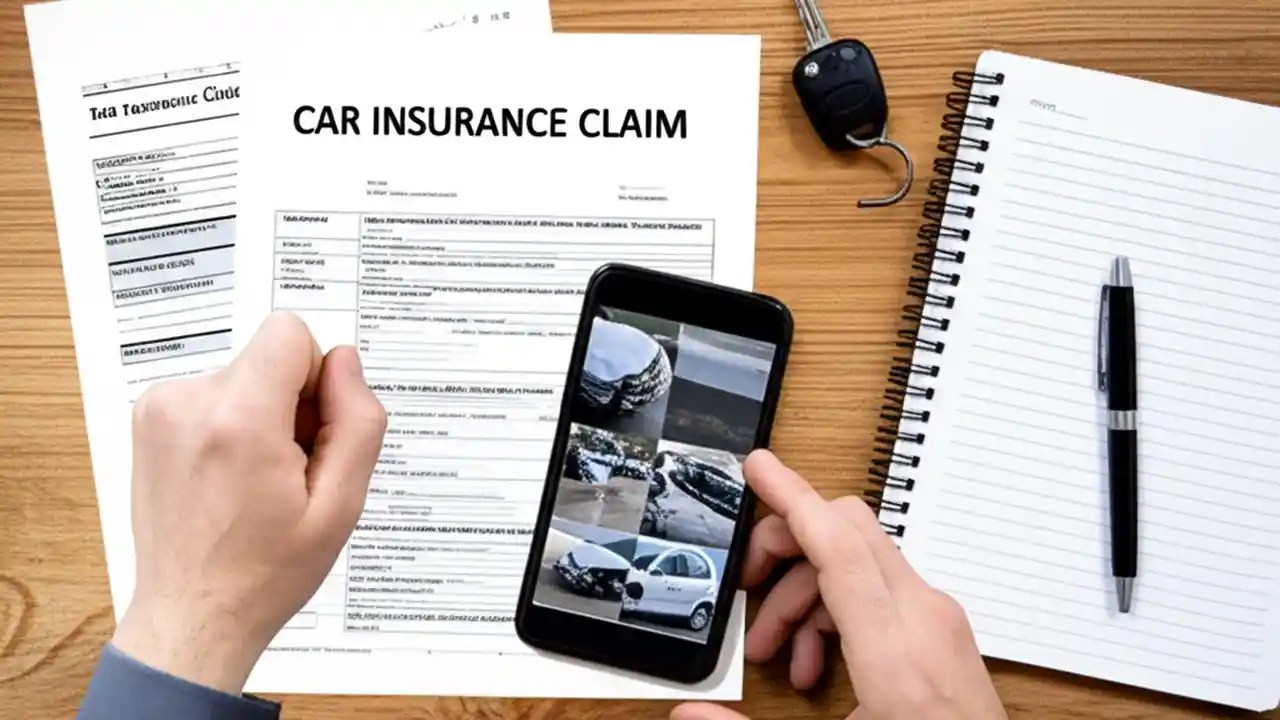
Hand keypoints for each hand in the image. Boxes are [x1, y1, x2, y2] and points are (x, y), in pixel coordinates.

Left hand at [111, 311, 386, 693]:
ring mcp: (159, 409)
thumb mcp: (341, 506)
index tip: (312, 433)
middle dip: (291, 403)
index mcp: (238, 420)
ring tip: (256, 482)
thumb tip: (345, 360)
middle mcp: (188, 402)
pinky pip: (214, 393)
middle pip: (269, 357)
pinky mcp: (149, 418)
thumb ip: (357, 421)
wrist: (193, 614)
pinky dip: (231, 424)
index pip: (289, 332)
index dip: (317, 378)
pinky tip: (230, 480)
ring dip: (261, 416)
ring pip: (244, 376)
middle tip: (289, 472)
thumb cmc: (266, 572)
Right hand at [673, 450, 1005, 719]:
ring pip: (859, 562)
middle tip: (746, 582)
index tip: (758, 466)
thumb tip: (690, 714)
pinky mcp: (943, 631)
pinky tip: (816, 664)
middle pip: (846, 535)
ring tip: (776, 652)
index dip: (791, 497)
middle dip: (785, 544)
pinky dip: (838, 610)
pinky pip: (882, 590)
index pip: (837, 544)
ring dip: (805, 592)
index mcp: (896, 652)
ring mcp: (939, 620)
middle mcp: (925, 619)